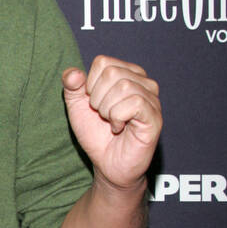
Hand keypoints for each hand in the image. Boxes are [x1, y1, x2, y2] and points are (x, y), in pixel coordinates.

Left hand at [62, 56, 160, 191]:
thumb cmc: (96, 135)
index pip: (102, 62)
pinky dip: (118, 117)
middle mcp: (143, 82)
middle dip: (98, 99)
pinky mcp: (154, 116)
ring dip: (107, 110)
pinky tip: (120, 128)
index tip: (94, 105)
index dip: (89, 86)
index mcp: (126, 73)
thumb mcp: (77, 107)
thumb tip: (74, 74)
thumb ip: (71, 86)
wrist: (107, 165)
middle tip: (104, 117)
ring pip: (123, 86)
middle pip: (111, 72)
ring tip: (112, 123)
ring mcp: (152, 98)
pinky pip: (134, 103)